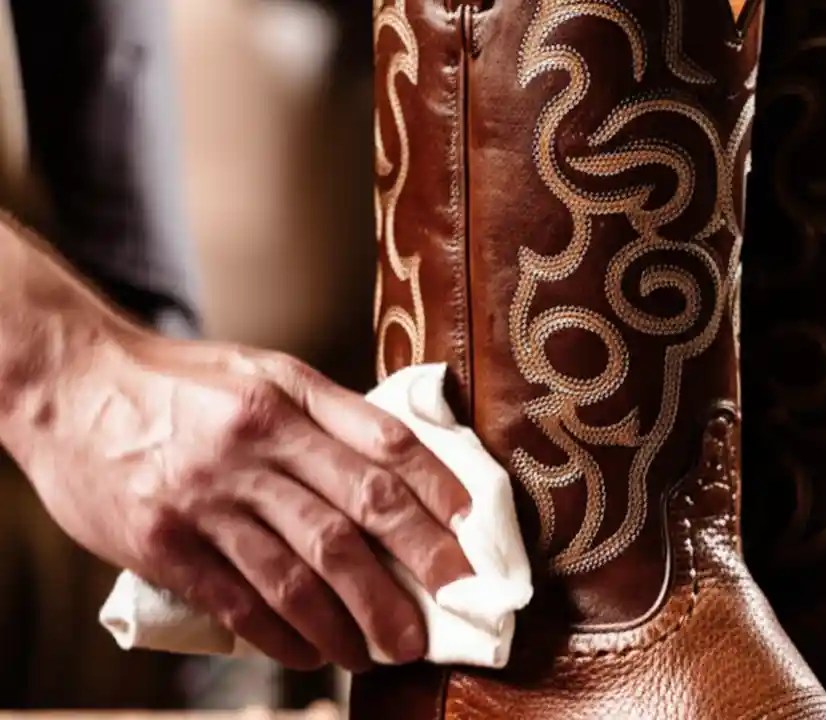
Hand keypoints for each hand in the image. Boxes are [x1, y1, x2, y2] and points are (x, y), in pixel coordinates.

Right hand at [3, 329, 472, 670]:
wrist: (70, 385)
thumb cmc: (181, 381)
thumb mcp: (263, 370)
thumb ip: (330, 411)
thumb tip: (401, 464)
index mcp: (286, 398)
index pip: (384, 448)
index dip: (438, 493)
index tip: (469, 534)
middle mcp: (252, 447)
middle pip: (352, 519)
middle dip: (412, 570)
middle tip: (446, 609)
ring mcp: (206, 499)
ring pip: (300, 572)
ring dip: (353, 619)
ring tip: (385, 648)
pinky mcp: (164, 543)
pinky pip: (238, 601)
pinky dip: (283, 635)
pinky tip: (313, 653)